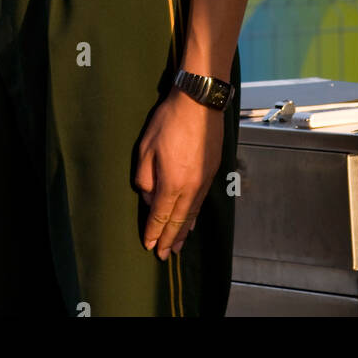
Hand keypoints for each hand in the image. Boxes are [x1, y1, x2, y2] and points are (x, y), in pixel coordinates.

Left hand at [134, 86, 224, 258]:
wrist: (200, 103)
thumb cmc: (169, 122)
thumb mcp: (146, 148)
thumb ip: (144, 178)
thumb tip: (148, 197)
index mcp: (171, 183)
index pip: (160, 215)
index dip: (154, 232)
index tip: (149, 245)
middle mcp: (190, 188)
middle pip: (178, 220)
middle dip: (170, 239)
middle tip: (164, 255)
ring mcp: (204, 180)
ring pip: (193, 213)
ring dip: (184, 231)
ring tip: (179, 245)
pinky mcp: (213, 171)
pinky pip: (202, 201)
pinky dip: (195, 215)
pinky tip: (193, 220)